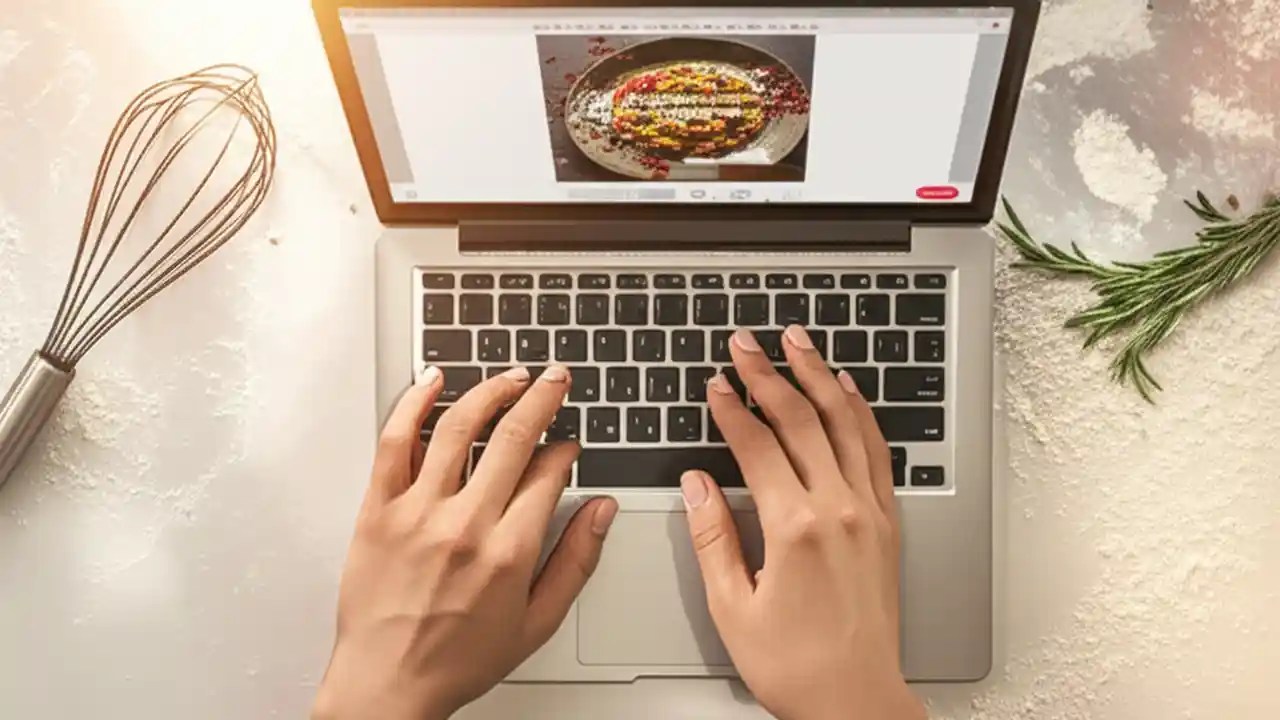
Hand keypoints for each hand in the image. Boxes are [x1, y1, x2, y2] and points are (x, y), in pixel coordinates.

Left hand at [313, 365, 617, 719]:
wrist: (386, 685)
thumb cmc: (456, 660)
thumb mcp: (537, 623)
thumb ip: (576, 561)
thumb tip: (601, 512)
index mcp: (508, 552)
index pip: (548, 472)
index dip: (565, 450)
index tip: (569, 445)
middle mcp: (464, 524)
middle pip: (512, 436)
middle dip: (543, 398)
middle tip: (556, 380)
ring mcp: (417, 512)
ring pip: (458, 427)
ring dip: (491, 391)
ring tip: (511, 377)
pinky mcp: (378, 510)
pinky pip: (394, 442)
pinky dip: (412, 404)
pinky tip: (432, 381)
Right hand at [683, 327, 924, 719]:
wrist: (856, 701)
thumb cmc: (795, 666)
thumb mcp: (732, 607)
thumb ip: (712, 537)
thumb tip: (696, 484)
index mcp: (794, 528)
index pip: (756, 446)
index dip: (730, 408)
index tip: (714, 383)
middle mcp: (838, 510)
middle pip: (800, 420)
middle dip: (767, 374)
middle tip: (745, 343)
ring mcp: (869, 513)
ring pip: (844, 423)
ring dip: (819, 376)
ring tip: (798, 342)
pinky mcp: (888, 524)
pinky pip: (876, 451)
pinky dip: (860, 413)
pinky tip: (846, 391)